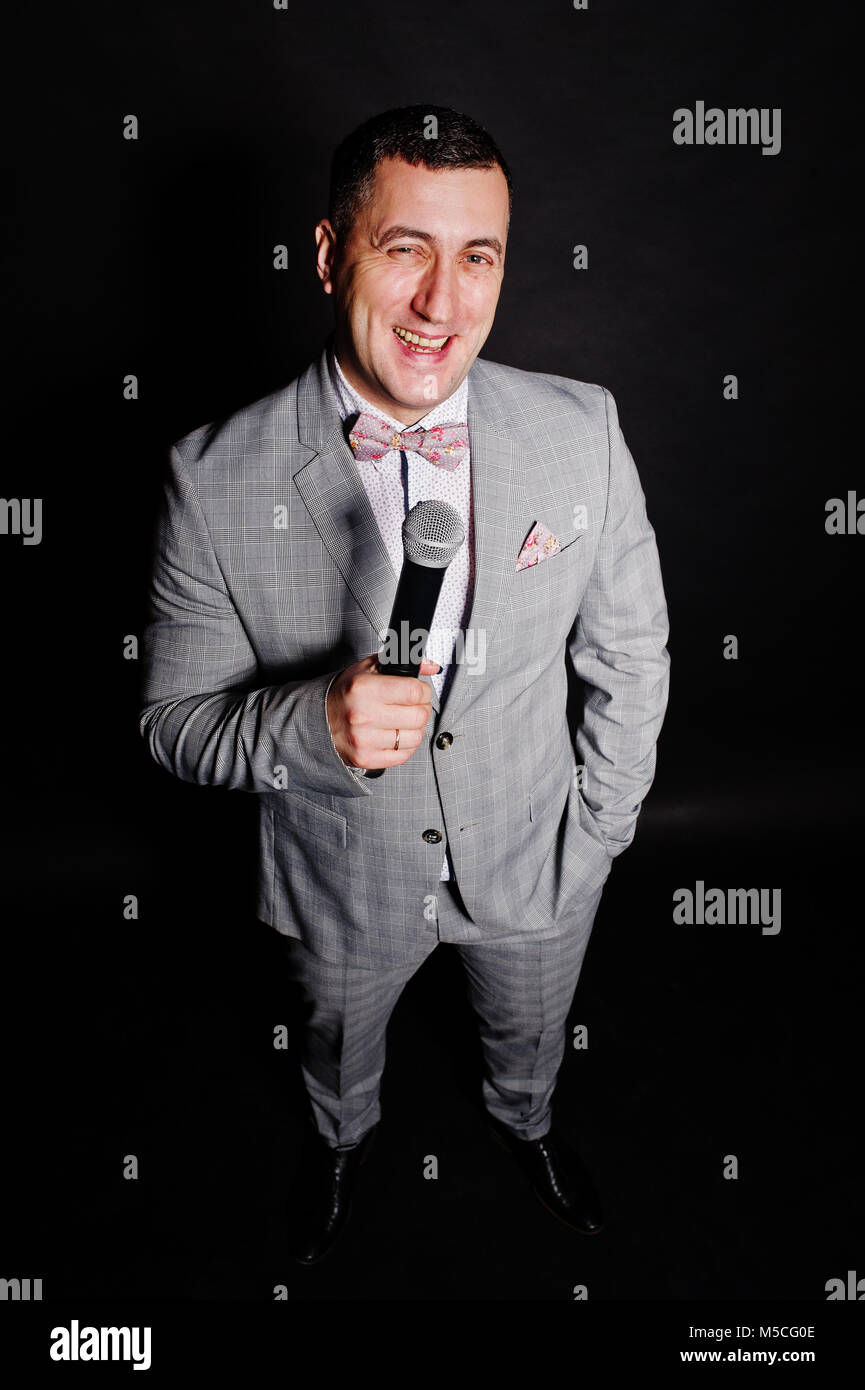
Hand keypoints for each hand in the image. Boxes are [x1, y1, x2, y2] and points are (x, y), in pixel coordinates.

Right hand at [327, 653, 440, 769]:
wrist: (318, 720)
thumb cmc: (344, 694)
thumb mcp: (368, 669)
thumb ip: (401, 663)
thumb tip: (432, 667)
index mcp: (363, 688)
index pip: (414, 692)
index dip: (424, 691)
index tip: (420, 691)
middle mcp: (363, 715)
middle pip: (419, 716)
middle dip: (422, 709)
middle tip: (414, 706)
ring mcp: (364, 740)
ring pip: (415, 737)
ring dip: (416, 728)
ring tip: (405, 720)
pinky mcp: (366, 758)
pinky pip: (404, 755)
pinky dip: (406, 745)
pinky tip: (397, 735)